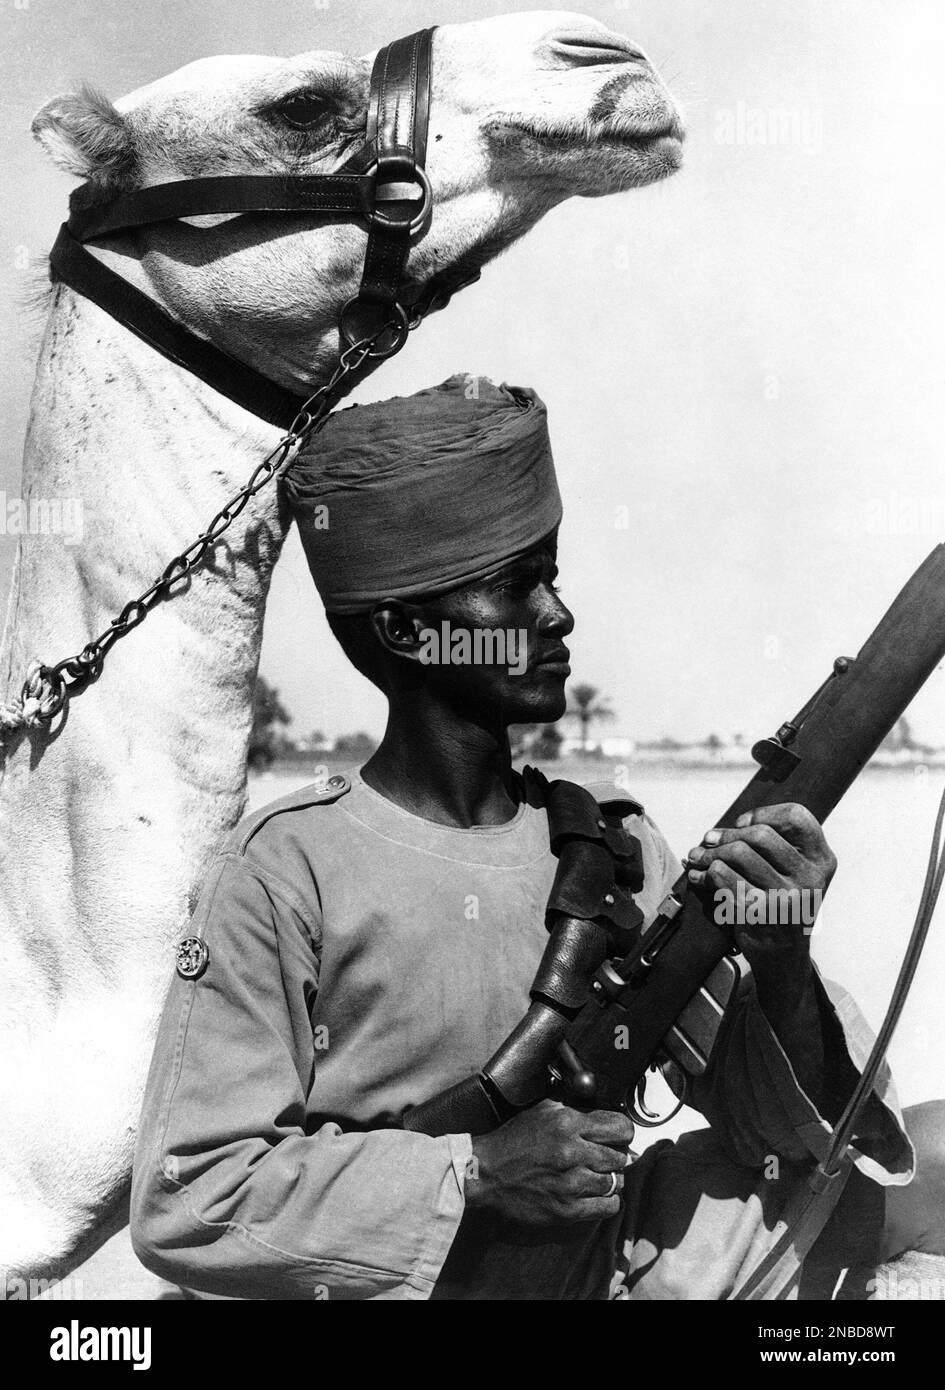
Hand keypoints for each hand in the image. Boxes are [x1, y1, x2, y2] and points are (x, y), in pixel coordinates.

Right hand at [465, 1100, 633, 1227]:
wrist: (486, 1172)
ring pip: (615, 1182)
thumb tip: (602, 1115)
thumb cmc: (513, 1141)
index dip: (623, 1132)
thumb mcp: (541, 1111)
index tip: (620, 1137)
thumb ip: (573, 1109)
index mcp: (567, 1123)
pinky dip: (608, 1201)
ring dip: (610, 1179)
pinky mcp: (566, 1209)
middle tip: (605, 1157)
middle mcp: (572, 1152)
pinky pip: (607, 1207)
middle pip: (620, 1156)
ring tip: (598, 1176)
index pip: (620, 1127)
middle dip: (616, 1156)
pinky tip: (597, 1195)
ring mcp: (570, 1183)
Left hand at [684, 803, 836, 999]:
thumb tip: (719, 832)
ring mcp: (788, 897)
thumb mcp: (795, 874)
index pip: (797, 817)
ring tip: (697, 857)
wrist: (784, 957)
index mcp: (822, 860)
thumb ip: (774, 846)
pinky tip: (699, 875)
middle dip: (726, 834)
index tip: (742, 823)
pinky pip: (724, 877)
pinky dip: (706, 872)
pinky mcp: (762, 913)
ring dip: (709, 853)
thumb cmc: (781, 905)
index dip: (764, 814)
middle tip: (708, 839)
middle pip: (760, 834)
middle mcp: (811, 878)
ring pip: (739, 854)